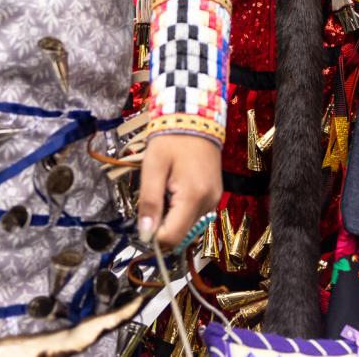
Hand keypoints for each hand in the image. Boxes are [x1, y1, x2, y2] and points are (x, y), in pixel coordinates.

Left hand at [136, 133, 222, 248]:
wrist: (196, 120)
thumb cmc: (171, 140)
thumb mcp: (152, 167)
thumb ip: (149, 202)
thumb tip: (144, 234)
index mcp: (192, 197)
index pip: (172, 238)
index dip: (153, 237)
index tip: (143, 222)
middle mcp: (208, 203)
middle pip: (181, 236)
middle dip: (163, 226)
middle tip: (154, 201)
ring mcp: (214, 200)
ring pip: (188, 228)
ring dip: (172, 220)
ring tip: (165, 193)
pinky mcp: (215, 196)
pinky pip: (196, 216)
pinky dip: (182, 212)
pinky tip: (176, 192)